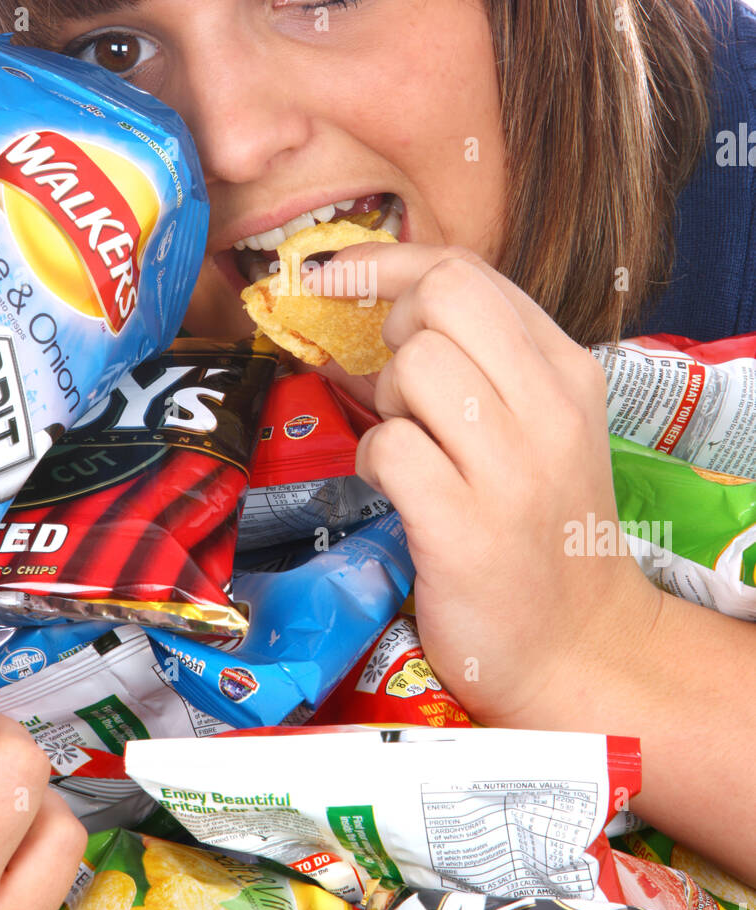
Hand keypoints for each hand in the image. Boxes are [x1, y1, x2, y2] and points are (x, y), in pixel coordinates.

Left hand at [319, 241, 662, 726]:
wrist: (577, 648)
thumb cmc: (539, 532)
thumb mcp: (533, 431)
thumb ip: (469, 366)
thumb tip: (361, 314)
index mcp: (567, 372)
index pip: (469, 271)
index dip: (387, 262)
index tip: (331, 274)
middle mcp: (550, 409)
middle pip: (441, 299)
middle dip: (393, 332)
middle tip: (399, 391)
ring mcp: (514, 470)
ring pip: (414, 367)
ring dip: (387, 404)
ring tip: (412, 450)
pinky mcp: (468, 528)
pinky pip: (388, 447)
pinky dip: (373, 463)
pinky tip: (396, 491)